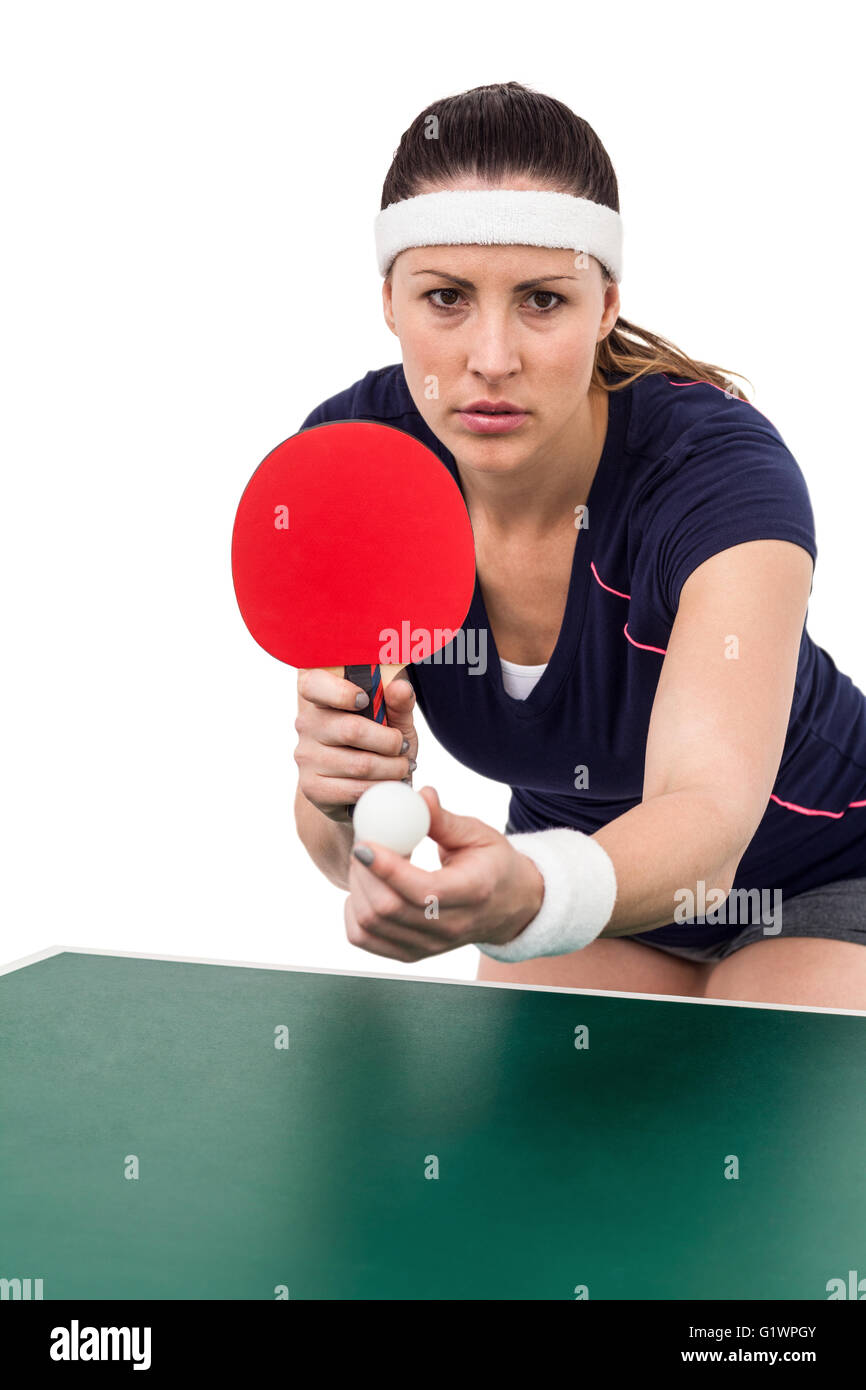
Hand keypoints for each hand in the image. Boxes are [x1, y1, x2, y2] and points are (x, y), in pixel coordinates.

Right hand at [294, 669, 417, 822]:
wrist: (358, 787)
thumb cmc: (376, 745)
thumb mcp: (393, 721)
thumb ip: (398, 704)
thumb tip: (400, 687)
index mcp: (321, 698)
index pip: (313, 685)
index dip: (340, 692)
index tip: (365, 700)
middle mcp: (307, 724)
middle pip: (352, 730)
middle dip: (390, 742)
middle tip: (404, 748)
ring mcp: (306, 757)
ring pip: (359, 764)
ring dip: (392, 769)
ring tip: (402, 767)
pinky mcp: (312, 787)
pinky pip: (354, 789)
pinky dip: (380, 788)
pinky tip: (389, 783)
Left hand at [344, 787, 544, 961]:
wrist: (507, 907)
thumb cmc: (493, 865)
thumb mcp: (478, 835)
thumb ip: (443, 819)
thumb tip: (421, 796)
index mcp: (473, 893)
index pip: (423, 891)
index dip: (387, 868)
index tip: (365, 843)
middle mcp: (450, 927)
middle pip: (388, 909)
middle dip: (364, 873)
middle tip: (364, 843)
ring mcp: (429, 947)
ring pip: (371, 925)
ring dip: (357, 888)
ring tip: (368, 863)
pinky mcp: (411, 954)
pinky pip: (365, 939)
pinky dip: (353, 912)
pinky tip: (366, 889)